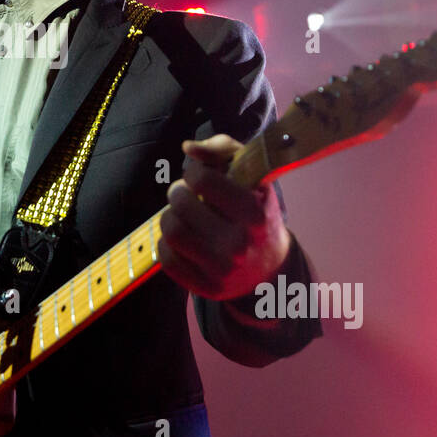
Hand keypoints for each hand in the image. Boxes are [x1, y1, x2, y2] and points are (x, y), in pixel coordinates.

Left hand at [157, 134, 291, 300]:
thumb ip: (222, 149)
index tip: (200, 176)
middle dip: (178, 192)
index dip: (194, 172)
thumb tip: (187, 148)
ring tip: (182, 215)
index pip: (202, 180)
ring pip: (170, 230)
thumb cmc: (256, 210)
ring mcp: (221, 270)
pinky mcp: (206, 288)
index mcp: (255, 214)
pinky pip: (167, 258)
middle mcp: (239, 244)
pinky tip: (183, 239)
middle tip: (187, 195)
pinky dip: (167, 244)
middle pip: (180, 204)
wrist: (270, 267)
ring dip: (170, 216)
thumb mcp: (252, 175)